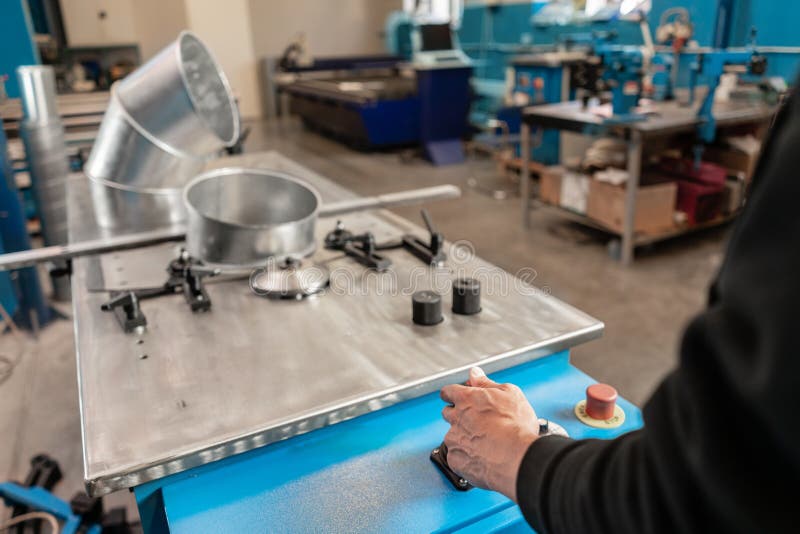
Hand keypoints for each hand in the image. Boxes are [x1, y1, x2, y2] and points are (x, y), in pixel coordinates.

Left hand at [440, 367, 539, 501]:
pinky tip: (481, 457)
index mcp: (466, 399)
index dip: (452, 394)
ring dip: (463, 438)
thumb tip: (475, 373)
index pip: (448, 391)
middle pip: (448, 413)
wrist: (518, 458)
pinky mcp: (456, 460)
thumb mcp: (509, 393)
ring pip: (452, 436)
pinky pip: (456, 457)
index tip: (457, 397)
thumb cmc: (516, 426)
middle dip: (458, 415)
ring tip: (484, 443)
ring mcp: (454, 440)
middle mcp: (456, 418)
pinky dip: (466, 457)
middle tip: (476, 422)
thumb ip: (486, 382)